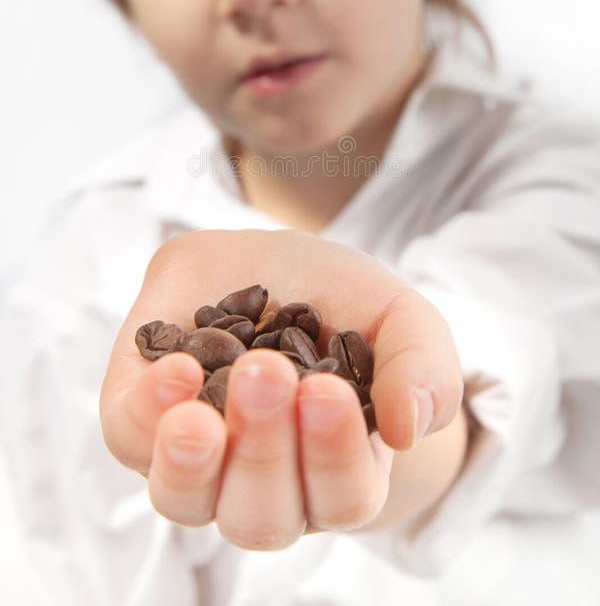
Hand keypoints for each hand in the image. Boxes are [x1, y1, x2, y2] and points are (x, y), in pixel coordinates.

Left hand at [100, 230, 463, 548]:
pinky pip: (131, 443)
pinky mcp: (143, 418)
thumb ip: (423, 367)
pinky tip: (172, 371)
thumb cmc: (346, 303)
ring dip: (194, 462)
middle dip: (265, 448)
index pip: (342, 497)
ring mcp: (201, 459)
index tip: (326, 390)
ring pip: (187, 502)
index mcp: (339, 469)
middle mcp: (268, 483)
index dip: (333, 456)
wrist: (275, 262)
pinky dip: (145, 417)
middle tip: (267, 372)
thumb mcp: (400, 316)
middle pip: (262, 515)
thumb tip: (408, 426)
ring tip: (197, 414)